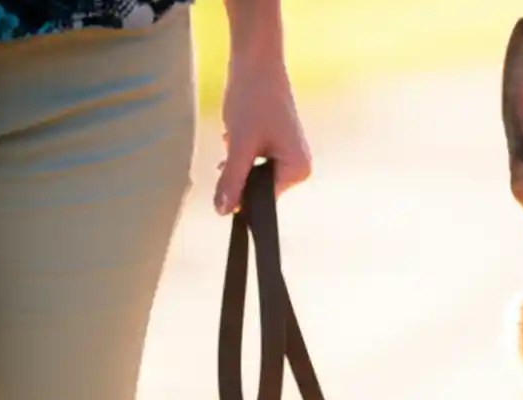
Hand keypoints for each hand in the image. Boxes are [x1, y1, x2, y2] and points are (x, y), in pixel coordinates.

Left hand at [213, 59, 311, 214]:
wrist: (256, 64)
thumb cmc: (254, 100)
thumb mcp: (239, 145)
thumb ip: (232, 180)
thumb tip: (222, 211)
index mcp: (298, 170)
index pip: (264, 199)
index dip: (241, 192)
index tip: (226, 174)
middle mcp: (299, 167)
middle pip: (258, 188)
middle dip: (238, 171)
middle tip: (234, 144)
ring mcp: (289, 157)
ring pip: (252, 174)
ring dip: (237, 160)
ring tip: (237, 133)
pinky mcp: (278, 147)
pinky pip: (253, 162)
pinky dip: (240, 151)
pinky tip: (238, 130)